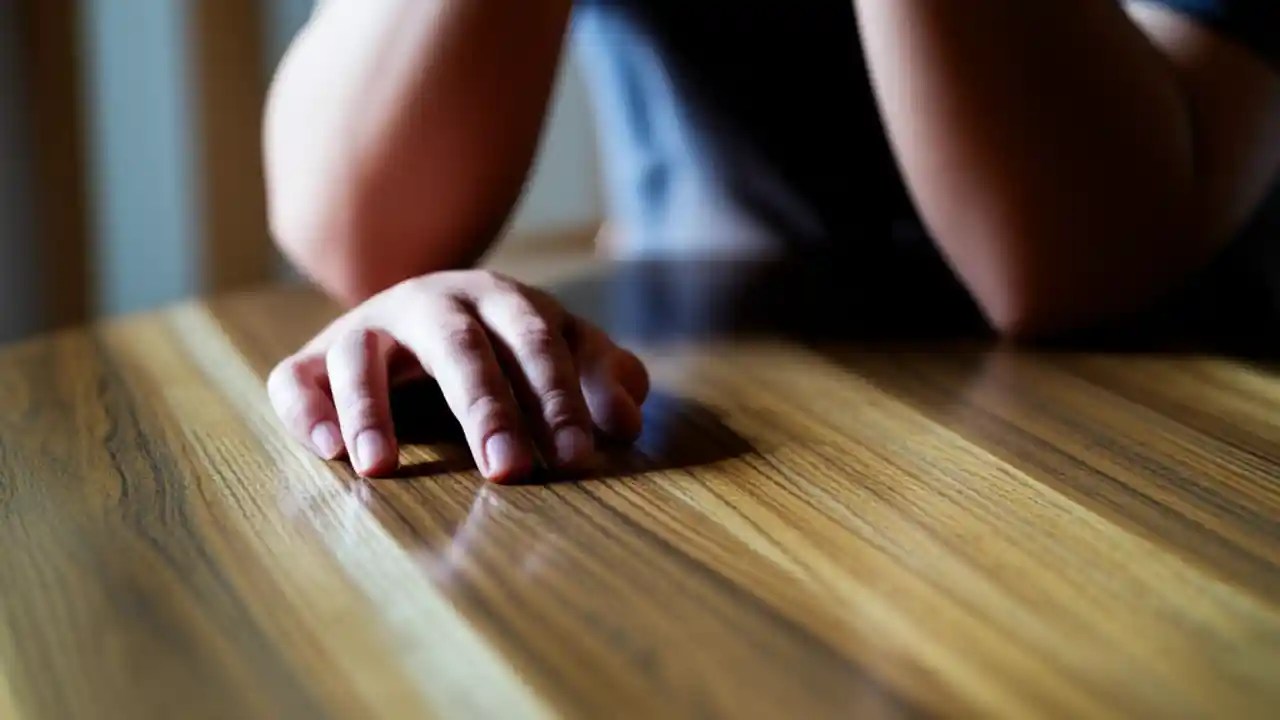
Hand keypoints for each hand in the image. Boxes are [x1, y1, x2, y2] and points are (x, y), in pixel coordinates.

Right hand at [268, 270, 649, 480]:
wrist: (421, 314)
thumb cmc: (506, 344)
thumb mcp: (560, 351)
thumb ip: (601, 374)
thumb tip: (628, 418)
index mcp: (500, 300)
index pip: (536, 343)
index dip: (559, 397)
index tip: (579, 457)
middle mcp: (433, 304)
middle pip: (459, 347)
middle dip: (485, 407)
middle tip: (509, 470)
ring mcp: (370, 327)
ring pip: (362, 353)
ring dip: (370, 408)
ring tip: (381, 468)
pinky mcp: (317, 357)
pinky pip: (297, 377)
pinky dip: (307, 409)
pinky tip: (328, 453)